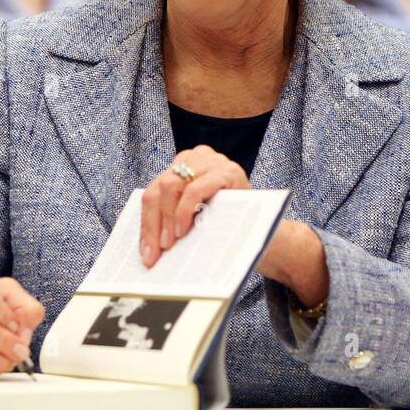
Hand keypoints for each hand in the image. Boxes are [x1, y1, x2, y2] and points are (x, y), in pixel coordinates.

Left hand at [140, 144, 249, 266]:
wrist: (264, 225)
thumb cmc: (226, 221)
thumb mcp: (194, 215)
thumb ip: (172, 218)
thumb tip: (146, 248)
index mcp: (182, 165)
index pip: (153, 192)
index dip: (146, 223)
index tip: (145, 253)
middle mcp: (194, 156)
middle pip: (160, 188)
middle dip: (154, 224)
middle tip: (155, 253)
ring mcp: (212, 160)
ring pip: (172, 185)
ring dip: (167, 219)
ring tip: (169, 244)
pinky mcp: (227, 170)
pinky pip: (196, 188)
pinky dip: (184, 210)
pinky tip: (182, 229)